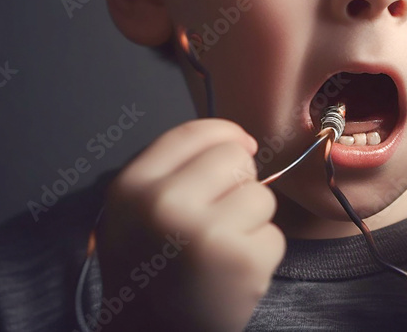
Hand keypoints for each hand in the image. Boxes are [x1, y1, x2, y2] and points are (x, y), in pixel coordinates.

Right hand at [95, 118, 285, 331]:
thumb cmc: (152, 271)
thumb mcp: (136, 210)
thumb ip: (175, 169)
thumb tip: (241, 142)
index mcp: (133, 187)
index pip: (194, 132)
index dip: (226, 135)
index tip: (238, 150)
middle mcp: (163, 204)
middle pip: (235, 157)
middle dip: (237, 185)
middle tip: (215, 221)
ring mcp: (204, 232)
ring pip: (261, 195)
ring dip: (251, 223)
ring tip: (220, 251)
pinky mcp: (240, 260)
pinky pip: (274, 235)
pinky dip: (260, 255)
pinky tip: (231, 274)